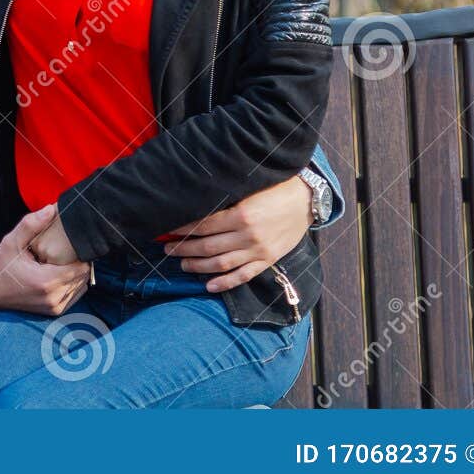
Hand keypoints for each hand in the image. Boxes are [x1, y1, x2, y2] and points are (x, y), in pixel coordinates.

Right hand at [0, 204, 90, 316]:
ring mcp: (54, 307)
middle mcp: (53, 298)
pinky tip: (60, 272)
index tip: (73, 243)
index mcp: (45, 281)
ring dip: (76, 273)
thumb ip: (31, 224)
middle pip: (83, 277)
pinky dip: (72, 284)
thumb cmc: (0, 266)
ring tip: (64, 260)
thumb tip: (51, 208)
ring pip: (81, 286)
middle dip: (79, 262)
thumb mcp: (11, 241)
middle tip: (69, 249)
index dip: (81, 253)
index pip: (81, 268)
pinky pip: (74, 296)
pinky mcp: (53, 311)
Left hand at [160, 174, 312, 291]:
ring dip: (198, 266)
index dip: (182, 229)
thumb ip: (227, 198)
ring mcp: (258, 250)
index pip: (203, 225)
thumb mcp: (249, 187)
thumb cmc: (275, 188)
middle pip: (207, 246)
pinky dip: (225, 283)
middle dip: (184, 249)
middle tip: (168, 249)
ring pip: (221, 264)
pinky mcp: (267, 260)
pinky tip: (209, 286)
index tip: (167, 230)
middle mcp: (248, 235)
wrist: (306, 199)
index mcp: (241, 214)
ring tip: (182, 264)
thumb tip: (197, 201)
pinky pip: (243, 275)